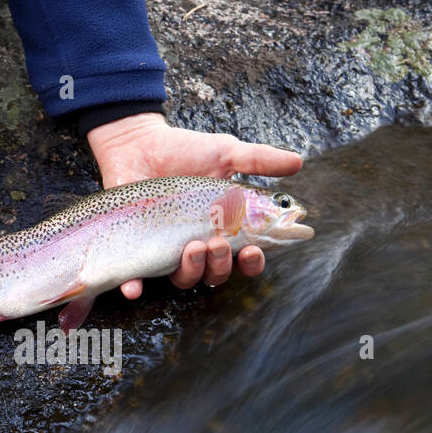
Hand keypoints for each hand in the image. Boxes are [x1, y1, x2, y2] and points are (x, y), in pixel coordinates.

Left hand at [87, 113, 302, 296]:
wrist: (139, 143)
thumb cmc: (185, 152)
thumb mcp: (225, 153)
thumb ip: (259, 160)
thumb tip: (299, 163)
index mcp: (224, 230)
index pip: (245, 258)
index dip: (253, 262)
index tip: (255, 250)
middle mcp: (198, 246)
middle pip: (218, 274)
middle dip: (223, 264)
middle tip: (219, 243)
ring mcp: (166, 250)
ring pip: (186, 279)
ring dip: (194, 270)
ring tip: (193, 246)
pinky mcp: (135, 250)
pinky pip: (134, 278)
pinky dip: (133, 287)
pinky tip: (133, 288)